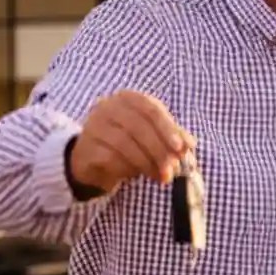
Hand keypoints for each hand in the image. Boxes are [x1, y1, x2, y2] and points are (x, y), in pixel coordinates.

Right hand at [70, 90, 194, 191]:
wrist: (94, 159)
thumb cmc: (129, 143)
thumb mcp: (153, 136)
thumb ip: (172, 137)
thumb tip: (189, 144)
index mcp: (128, 98)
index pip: (151, 109)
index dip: (167, 128)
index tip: (180, 148)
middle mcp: (108, 107)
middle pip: (138, 126)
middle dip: (159, 150)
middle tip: (172, 169)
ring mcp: (93, 126)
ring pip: (124, 143)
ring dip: (147, 162)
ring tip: (161, 176)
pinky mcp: (86, 147)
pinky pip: (110, 158)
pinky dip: (128, 168)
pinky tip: (137, 176)